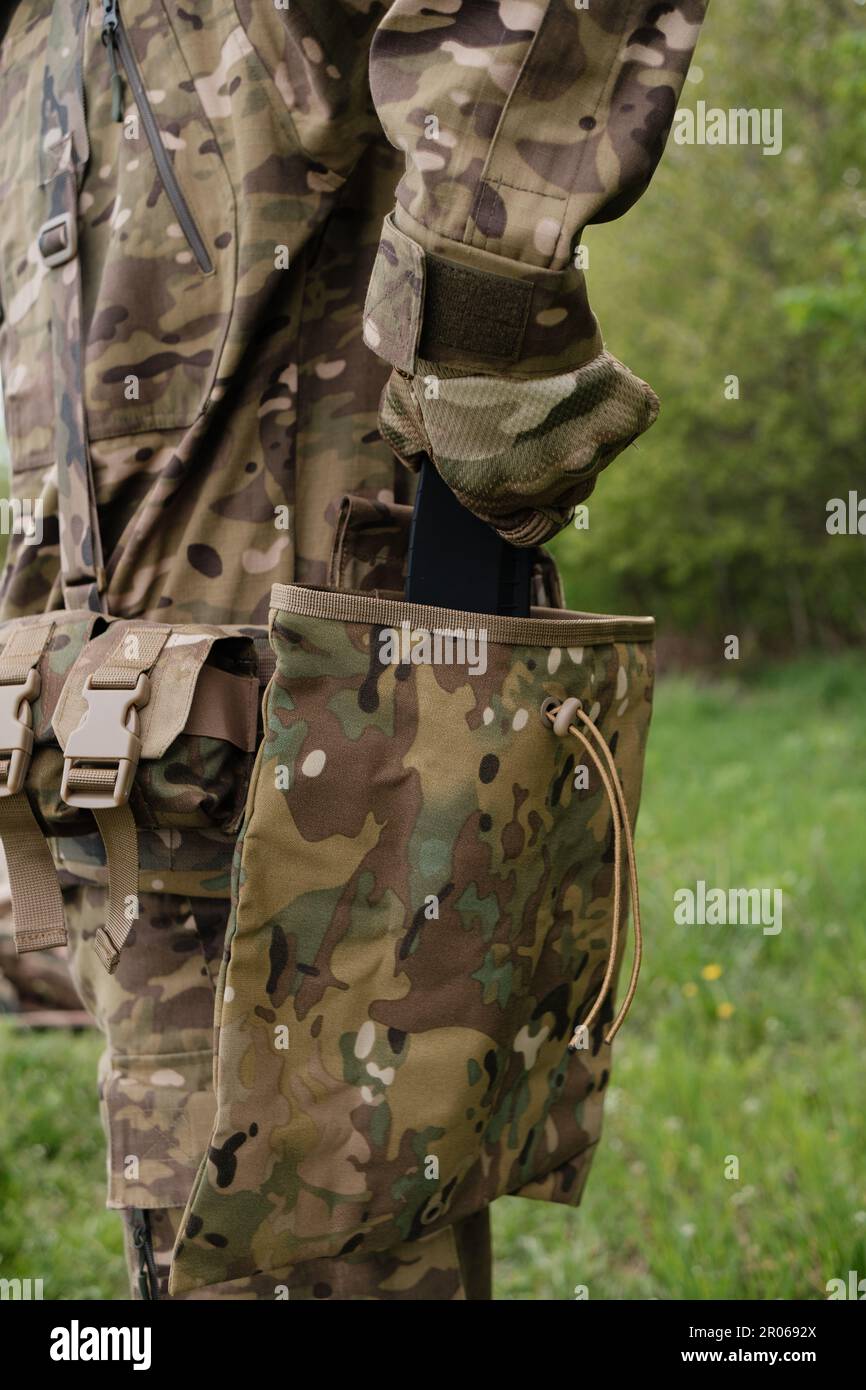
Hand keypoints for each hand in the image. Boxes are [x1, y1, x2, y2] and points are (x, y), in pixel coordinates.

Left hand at [379, 350, 658, 545]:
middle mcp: (545, 486)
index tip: (515, 464)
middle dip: (547, 462)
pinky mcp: (627, 417)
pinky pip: (626, 419)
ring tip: (554, 388)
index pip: (521, 527)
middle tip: (532, 413)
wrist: (492, 304)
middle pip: (560, 492)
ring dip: (579, 432)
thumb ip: (411, 446)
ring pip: (594, 457)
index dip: (516, 498)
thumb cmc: (442, 357)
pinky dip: (613, 401)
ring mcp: (593, 453)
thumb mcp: (403, 408)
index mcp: (491, 496)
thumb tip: (418, 460)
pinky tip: (588, 373)